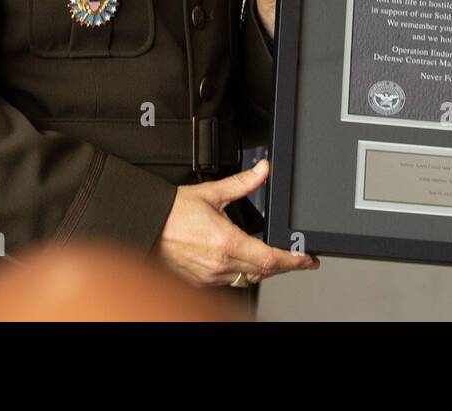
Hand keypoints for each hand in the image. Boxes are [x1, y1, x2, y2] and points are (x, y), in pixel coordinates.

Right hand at [154, 159, 317, 286]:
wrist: (145, 225)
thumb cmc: (172, 212)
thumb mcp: (212, 193)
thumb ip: (243, 183)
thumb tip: (263, 170)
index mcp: (226, 243)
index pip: (269, 259)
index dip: (293, 260)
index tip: (307, 258)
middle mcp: (219, 265)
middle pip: (263, 272)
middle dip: (286, 266)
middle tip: (301, 260)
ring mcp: (209, 276)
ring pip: (248, 279)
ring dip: (265, 271)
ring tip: (280, 261)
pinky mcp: (200, 281)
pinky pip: (230, 282)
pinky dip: (244, 274)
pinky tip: (249, 264)